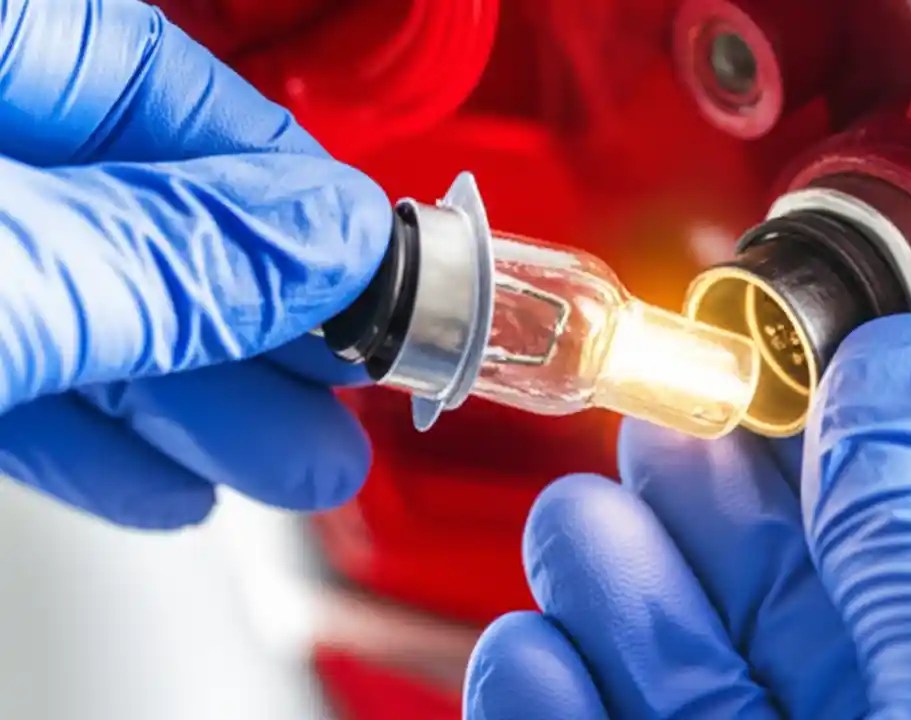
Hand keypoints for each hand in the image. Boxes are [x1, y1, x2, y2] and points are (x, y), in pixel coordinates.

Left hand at [0, 0, 390, 528]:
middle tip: (360, 397)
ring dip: (199, 406)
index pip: (155, 81)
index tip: (377, 270)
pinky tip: (168, 487)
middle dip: (260, 332)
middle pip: (131, 216)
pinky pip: (3, 377)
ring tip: (301, 466)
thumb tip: (332, 241)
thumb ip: (163, 256)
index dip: (287, 185)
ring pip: (73, 310)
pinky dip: (87, 442)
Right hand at [464, 315, 910, 718]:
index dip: (805, 461)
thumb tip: (899, 367)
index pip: (876, 556)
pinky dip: (537, 699)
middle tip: (646, 425)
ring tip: (571, 518)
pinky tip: (530, 651)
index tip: (750, 385)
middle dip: (687, 507)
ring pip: (655, 675)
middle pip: (753, 610)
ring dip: (601, 587)